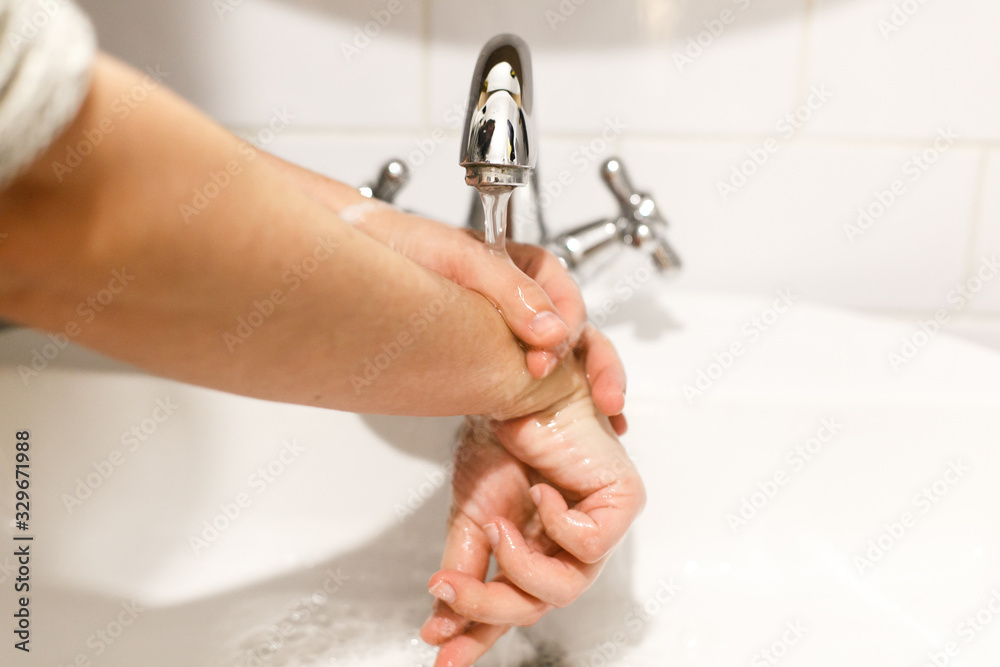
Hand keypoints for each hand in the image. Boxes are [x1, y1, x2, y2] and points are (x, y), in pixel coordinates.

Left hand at [349, 206, 627, 427]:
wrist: (363, 250)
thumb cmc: (405, 244)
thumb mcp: (458, 257)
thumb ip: (508, 288)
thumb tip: (550, 331)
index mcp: (527, 267)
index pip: (566, 300)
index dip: (565, 331)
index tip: (544, 361)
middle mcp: (527, 297)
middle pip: (579, 331)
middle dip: (599, 365)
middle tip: (608, 398)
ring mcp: (514, 328)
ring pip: (568, 355)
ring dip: (591, 383)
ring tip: (610, 416)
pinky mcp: (495, 355)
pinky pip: (536, 375)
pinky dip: (561, 396)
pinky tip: (579, 418)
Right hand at [420, 358, 644, 665]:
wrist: (511, 383)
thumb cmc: (500, 438)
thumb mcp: (472, 513)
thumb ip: (465, 568)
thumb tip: (439, 622)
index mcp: (535, 544)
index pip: (512, 603)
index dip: (478, 632)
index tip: (439, 658)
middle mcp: (567, 541)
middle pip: (535, 605)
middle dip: (487, 607)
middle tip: (445, 593)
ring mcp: (597, 523)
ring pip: (566, 588)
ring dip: (519, 566)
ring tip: (494, 528)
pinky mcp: (622, 499)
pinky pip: (591, 544)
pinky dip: (559, 525)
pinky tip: (541, 492)